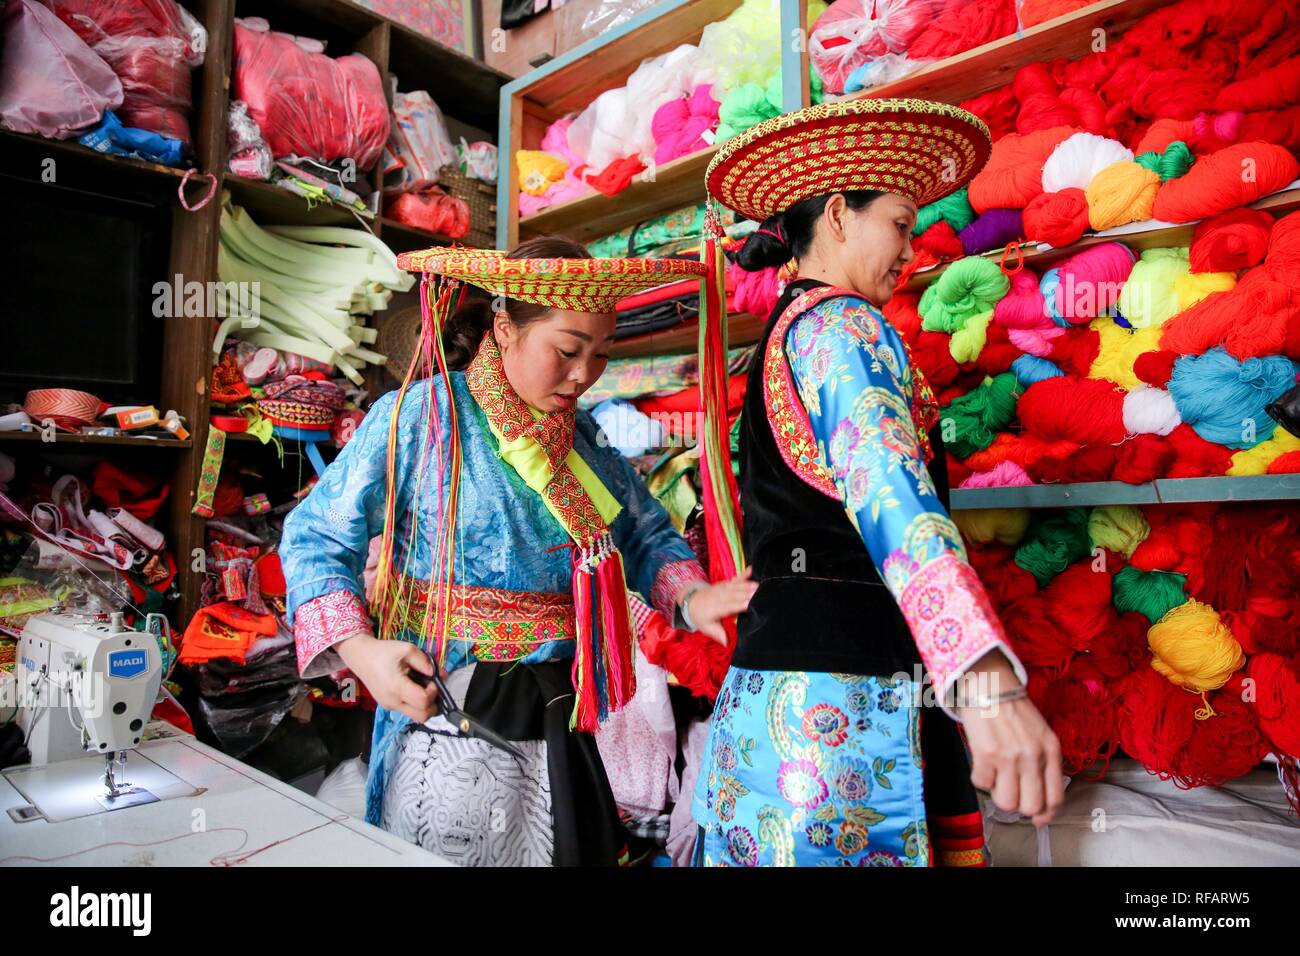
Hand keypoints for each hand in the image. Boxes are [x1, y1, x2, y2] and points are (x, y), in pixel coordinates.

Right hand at [335, 632, 440, 722]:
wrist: (361, 656)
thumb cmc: (383, 652)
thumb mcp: (408, 650)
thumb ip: (426, 662)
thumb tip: (440, 675)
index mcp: (397, 688)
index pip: (424, 702)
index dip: (434, 692)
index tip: (433, 680)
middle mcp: (393, 702)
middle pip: (422, 717)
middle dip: (433, 705)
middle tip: (432, 688)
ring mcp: (389, 706)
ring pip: (415, 716)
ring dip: (425, 705)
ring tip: (423, 687)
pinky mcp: (388, 705)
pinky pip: (407, 710)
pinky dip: (415, 703)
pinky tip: (413, 688)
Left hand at [681, 566, 757, 644]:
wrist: (692, 602)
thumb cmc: (702, 618)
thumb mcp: (707, 628)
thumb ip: (718, 634)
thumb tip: (727, 644)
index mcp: (716, 608)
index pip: (729, 606)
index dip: (739, 605)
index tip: (750, 605)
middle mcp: (720, 596)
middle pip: (735, 595)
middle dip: (747, 594)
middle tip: (761, 593)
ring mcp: (723, 588)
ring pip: (736, 586)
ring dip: (748, 585)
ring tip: (759, 585)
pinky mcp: (725, 583)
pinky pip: (736, 578)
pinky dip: (744, 574)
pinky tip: (752, 569)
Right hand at [957, 659, 1064, 827]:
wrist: (991, 685)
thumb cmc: (1014, 711)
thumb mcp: (1041, 734)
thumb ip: (1044, 762)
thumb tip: (1038, 799)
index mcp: (1051, 751)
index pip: (1055, 797)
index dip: (1045, 814)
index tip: (1036, 818)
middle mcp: (1033, 756)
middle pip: (1030, 806)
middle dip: (1019, 805)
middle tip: (1011, 790)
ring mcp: (1010, 757)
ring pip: (1006, 802)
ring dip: (998, 793)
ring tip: (995, 776)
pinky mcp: (986, 754)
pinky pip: (982, 784)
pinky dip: (980, 778)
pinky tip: (982, 762)